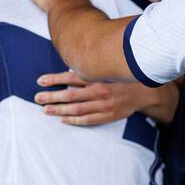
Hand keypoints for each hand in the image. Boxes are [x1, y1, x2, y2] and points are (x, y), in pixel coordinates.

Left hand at [35, 70, 157, 125]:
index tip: (40, 81)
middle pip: (71, 95)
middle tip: (37, 98)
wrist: (147, 91)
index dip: (55, 79)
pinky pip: (89, 120)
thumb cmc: (125, 76)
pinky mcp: (109, 115)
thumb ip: (92, 68)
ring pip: (77, 109)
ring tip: (45, 110)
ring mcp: (104, 105)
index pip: (72, 77)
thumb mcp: (110, 67)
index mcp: (99, 77)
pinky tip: (63, 119)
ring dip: (59, 110)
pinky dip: (75, 120)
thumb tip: (73, 65)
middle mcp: (100, 91)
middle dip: (52, 97)